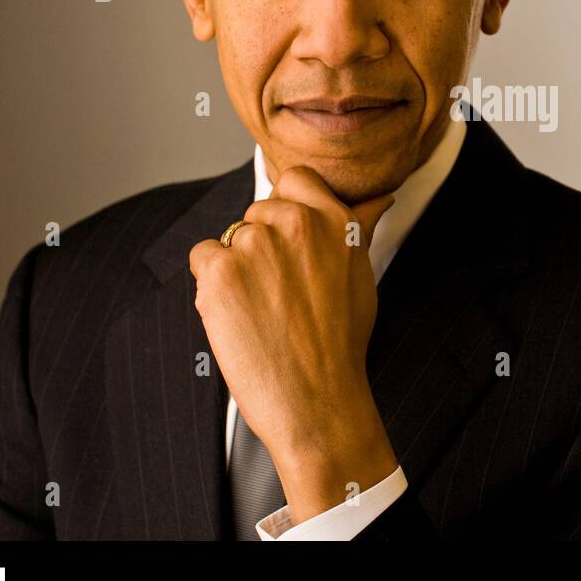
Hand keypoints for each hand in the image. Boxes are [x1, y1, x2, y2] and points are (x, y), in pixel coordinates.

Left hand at [188, 165, 397, 521]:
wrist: (316, 401)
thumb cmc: (340, 343)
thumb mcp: (361, 275)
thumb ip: (360, 226)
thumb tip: (378, 197)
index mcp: (334, 218)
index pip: (294, 179)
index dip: (286, 209)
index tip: (290, 242)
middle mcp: (296, 222)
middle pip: (257, 211)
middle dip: (261, 245)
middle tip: (281, 293)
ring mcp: (254, 244)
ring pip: (229, 236)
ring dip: (237, 267)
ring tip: (263, 309)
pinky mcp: (219, 271)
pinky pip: (202, 257)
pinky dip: (211, 285)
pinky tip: (239, 315)